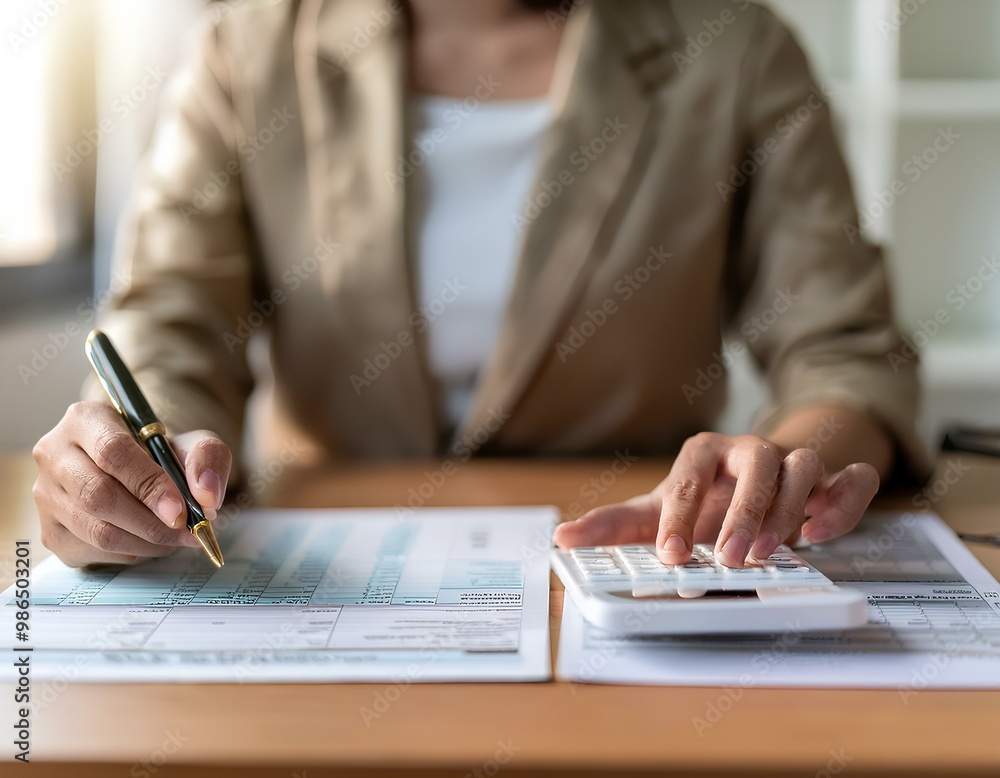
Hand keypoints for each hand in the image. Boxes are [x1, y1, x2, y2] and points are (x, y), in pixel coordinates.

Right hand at [33, 401, 231, 566]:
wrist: (137, 468)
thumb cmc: (161, 453)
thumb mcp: (191, 442)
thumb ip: (207, 458)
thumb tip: (207, 497)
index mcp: (86, 419)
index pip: (112, 452)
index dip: (149, 485)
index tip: (180, 510)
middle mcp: (55, 454)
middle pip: (98, 496)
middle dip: (151, 522)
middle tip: (186, 531)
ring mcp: (46, 495)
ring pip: (97, 530)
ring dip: (146, 542)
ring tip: (176, 538)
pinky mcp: (50, 530)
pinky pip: (94, 552)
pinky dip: (132, 553)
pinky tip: (151, 541)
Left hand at [553, 432, 878, 566]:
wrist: (758, 480)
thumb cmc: (704, 500)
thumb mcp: (658, 510)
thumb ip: (613, 525)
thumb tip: (562, 538)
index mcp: (703, 454)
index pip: (688, 477)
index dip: (678, 516)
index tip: (671, 555)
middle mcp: (750, 452)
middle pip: (755, 465)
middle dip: (741, 512)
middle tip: (726, 559)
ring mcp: (795, 460)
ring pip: (803, 467)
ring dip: (788, 509)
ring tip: (768, 553)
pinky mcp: (834, 478)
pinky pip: (852, 479)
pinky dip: (844, 501)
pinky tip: (821, 534)